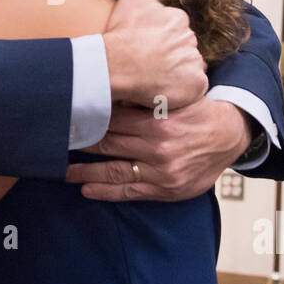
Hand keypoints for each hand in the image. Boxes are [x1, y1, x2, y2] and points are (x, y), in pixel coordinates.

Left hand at [65, 98, 251, 201]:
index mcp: (156, 120)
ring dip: (84, 172)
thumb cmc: (197, 112)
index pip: (111, 119)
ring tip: (63, 171)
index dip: (86, 119)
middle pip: (107, 144)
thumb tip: (109, 91)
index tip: (65, 118)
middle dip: (79, 144)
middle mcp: (156, 146)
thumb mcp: (174, 98)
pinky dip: (106, 192)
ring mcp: (160, 170)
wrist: (229, 135)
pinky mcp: (165, 188)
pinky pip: (130, 192)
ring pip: (113, 171)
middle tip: (55, 142)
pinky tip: (87, 190)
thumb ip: (145, 99)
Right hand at [100, 0, 206, 108]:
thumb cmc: (122, 34)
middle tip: (151, 65)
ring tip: (156, 79)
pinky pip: (195, 88)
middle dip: (172, 56)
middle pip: (184, 49)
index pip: (177, 30)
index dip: (162, 41)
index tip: (149, 48)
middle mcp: (190, 38)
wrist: (118, 65)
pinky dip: (184, 90)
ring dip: (178, 73)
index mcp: (178, 19)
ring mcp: (195, 62)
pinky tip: (165, 89)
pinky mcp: (196, 84)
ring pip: (190, 68)